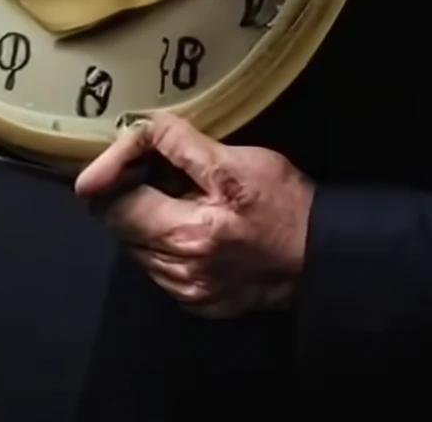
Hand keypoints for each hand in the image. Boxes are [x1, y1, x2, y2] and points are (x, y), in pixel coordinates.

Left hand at [74, 112, 314, 318]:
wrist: (322, 253)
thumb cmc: (282, 199)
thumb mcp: (234, 161)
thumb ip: (180, 144)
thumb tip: (141, 127)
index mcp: (186, 233)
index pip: (115, 205)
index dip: (110, 175)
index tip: (119, 157)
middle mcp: (178, 271)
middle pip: (120, 229)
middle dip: (128, 194)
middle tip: (151, 169)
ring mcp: (187, 292)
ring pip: (137, 250)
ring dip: (145, 220)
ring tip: (175, 196)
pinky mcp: (198, 304)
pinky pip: (160, 269)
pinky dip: (164, 244)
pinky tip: (191, 225)